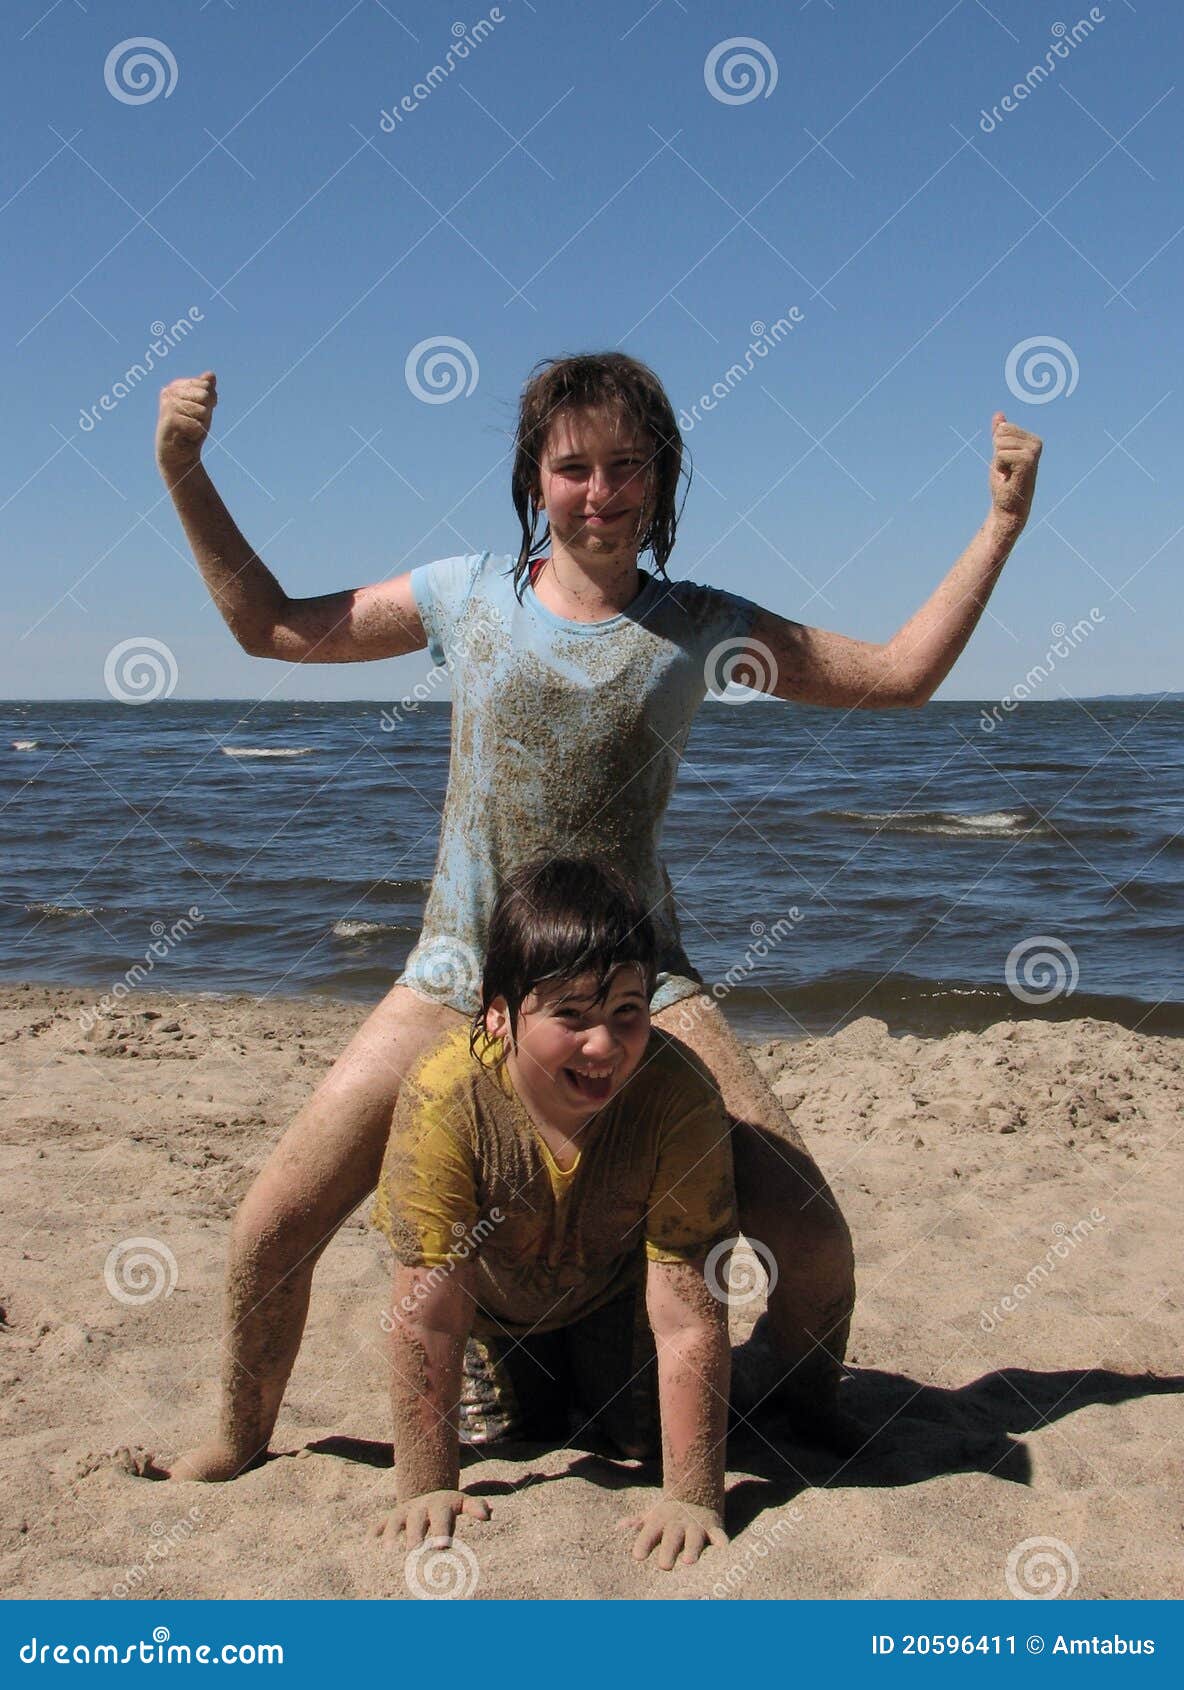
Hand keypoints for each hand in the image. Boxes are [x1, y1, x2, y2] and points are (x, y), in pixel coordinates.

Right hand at [156, 371, 217, 471]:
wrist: (180, 454)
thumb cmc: (192, 430)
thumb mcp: (204, 407)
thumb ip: (207, 391)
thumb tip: (211, 374)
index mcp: (176, 385)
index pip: (206, 386)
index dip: (209, 402)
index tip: (198, 412)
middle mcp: (169, 391)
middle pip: (205, 395)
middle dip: (205, 413)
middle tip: (193, 422)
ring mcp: (168, 404)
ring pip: (202, 410)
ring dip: (201, 424)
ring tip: (189, 429)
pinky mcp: (169, 419)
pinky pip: (197, 424)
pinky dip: (196, 433)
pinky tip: (186, 436)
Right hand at [372, 1489, 490, 1549]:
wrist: (427, 1495)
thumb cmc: (449, 1508)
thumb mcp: (463, 1503)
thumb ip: (476, 1507)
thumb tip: (489, 1514)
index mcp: (441, 1506)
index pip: (443, 1519)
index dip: (442, 1531)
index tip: (443, 1547)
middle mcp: (420, 1508)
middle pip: (417, 1521)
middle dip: (415, 1535)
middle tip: (414, 1550)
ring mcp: (404, 1512)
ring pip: (395, 1522)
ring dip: (391, 1535)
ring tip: (388, 1551)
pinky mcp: (389, 1518)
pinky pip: (379, 1524)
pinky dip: (373, 1533)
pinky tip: (366, 1545)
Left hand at [618, 1496, 727, 1569]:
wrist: (696, 1494)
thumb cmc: (668, 1516)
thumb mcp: (652, 1517)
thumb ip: (637, 1524)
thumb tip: (618, 1527)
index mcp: (660, 1522)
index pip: (650, 1533)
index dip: (644, 1543)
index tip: (637, 1557)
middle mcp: (677, 1524)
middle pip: (672, 1538)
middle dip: (668, 1551)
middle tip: (664, 1566)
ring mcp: (696, 1525)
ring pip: (694, 1538)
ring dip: (692, 1549)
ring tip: (689, 1561)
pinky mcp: (713, 1527)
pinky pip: (718, 1534)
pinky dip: (721, 1541)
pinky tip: (723, 1549)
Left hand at [988, 410, 1041, 529]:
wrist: (1009, 507)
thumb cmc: (1005, 483)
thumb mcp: (1000, 454)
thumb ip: (1000, 435)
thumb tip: (999, 415)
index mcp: (1032, 440)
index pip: (1003, 428)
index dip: (998, 447)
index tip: (1006, 464)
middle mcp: (1036, 443)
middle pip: (1001, 433)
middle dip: (997, 453)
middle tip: (1006, 470)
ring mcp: (1034, 451)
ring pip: (1000, 443)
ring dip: (998, 462)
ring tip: (1008, 474)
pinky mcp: (1028, 460)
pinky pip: (1000, 454)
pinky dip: (999, 467)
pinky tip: (1009, 477)